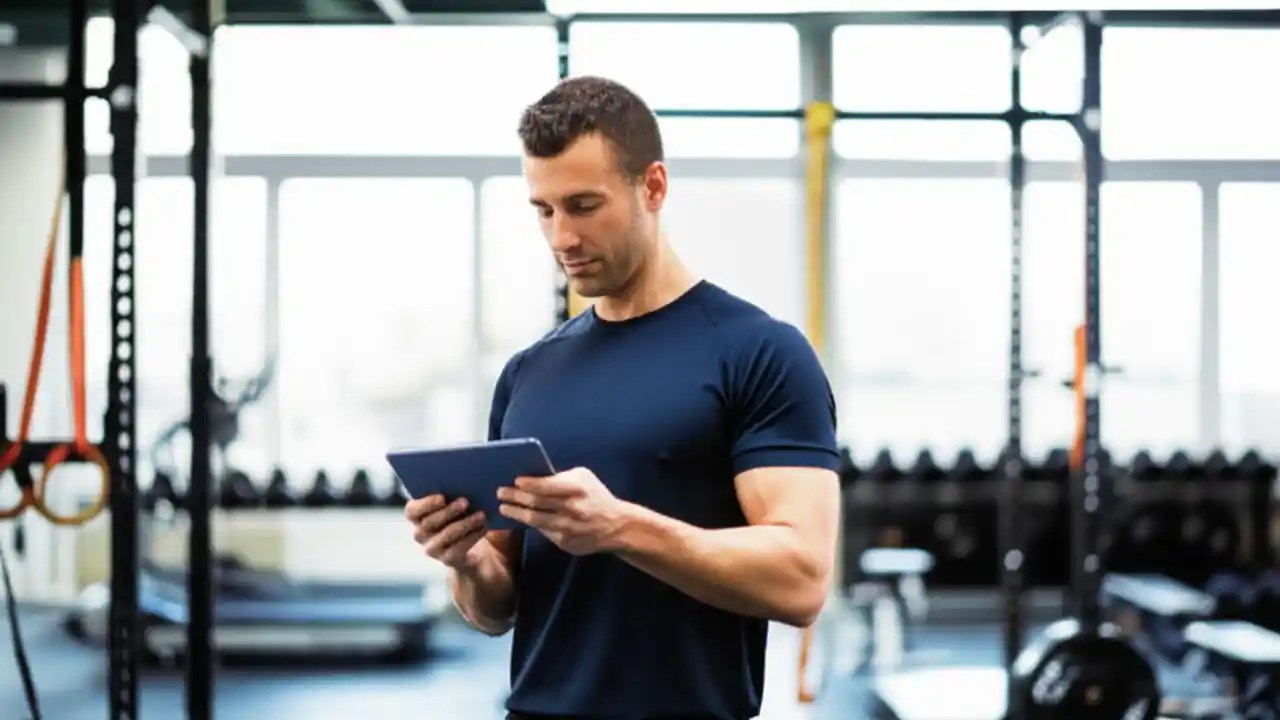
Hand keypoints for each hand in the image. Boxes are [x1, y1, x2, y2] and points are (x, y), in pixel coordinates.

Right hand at [405, 494, 487, 569]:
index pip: (412, 511)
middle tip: (465, 501)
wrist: (478, 545)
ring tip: (481, 515)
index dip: (425, 504)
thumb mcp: (457, 502)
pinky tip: (484, 528)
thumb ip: (453, 492)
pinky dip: (472, 536)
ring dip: (464, 524)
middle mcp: (420, 534)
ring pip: (445, 536)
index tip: (442, 497)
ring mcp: (432, 548)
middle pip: (428, 523)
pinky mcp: (447, 559)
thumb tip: (463, 480)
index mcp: (417, 516)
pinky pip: (457, 549)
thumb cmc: (464, 513)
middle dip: (448, 511)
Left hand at [497, 467, 624, 555]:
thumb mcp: (584, 478)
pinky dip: (530, 525)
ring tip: (503, 507)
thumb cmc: (596, 496)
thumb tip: (533, 477)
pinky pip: (542, 532)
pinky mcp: (565, 543)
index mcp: (576, 489)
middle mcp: (571, 509)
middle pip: (535, 503)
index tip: (514, 481)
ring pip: (535, 520)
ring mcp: (567, 528)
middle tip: (500, 492)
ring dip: (516, 513)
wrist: (616, 526)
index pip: (545, 486)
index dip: (527, 484)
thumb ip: (560, 476)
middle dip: (514, 497)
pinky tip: (520, 519)